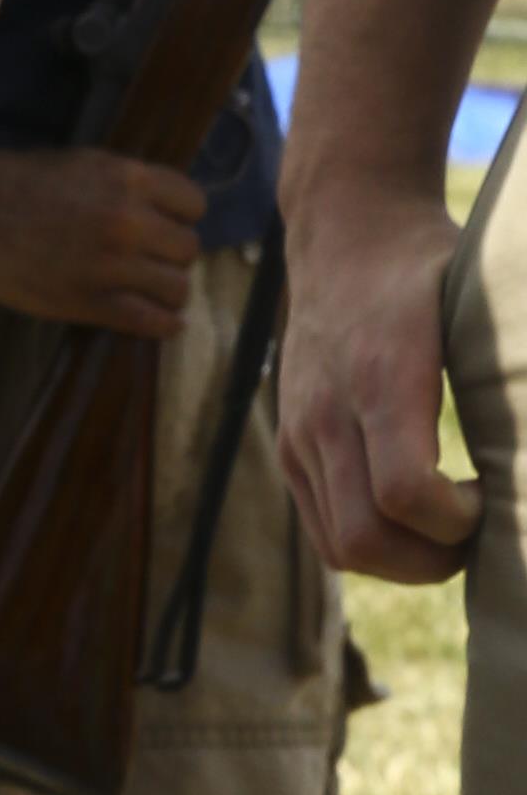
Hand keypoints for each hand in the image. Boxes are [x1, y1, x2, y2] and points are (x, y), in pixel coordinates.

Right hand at [0, 138, 205, 338]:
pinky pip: (151, 321)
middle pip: (187, 248)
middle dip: (171, 254)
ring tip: (150, 291)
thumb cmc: (22, 181)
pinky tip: (160, 321)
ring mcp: (113, 264)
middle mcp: (130, 220)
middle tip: (150, 259)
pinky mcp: (93, 301)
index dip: (181, 216)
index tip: (165, 224)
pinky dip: (163, 324)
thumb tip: (159, 210)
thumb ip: (126, 185)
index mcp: (129, 179)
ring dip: (166, 289)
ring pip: (177, 287)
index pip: (193, 203)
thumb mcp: (85, 164)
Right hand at [279, 175, 479, 582]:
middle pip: (366, 539)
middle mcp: (327, 411)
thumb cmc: (428, 269)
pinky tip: (415, 514)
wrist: (345, 233)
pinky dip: (373, 543)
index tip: (490, 497)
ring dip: (404, 561)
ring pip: (341, 547)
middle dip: (435, 560)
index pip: (405, 492)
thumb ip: (513, 377)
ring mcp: (300, 432)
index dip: (459, 522)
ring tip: (449, 530)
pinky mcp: (289, 443)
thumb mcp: (481, 307)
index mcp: (381, 375)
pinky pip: (324, 530)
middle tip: (478, 533)